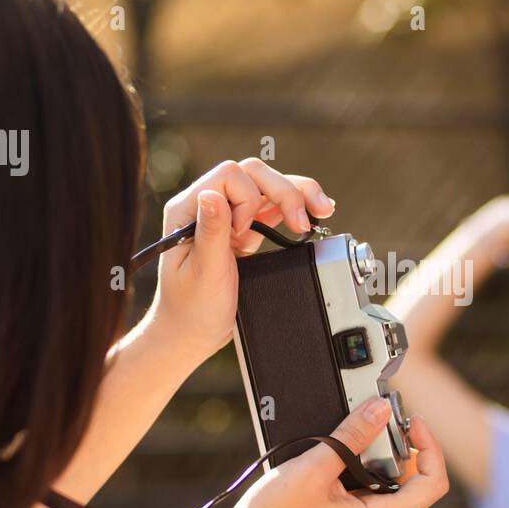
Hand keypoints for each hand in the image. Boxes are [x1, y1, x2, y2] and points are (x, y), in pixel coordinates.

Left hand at [145, 158, 335, 360]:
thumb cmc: (192, 309)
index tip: (245, 234)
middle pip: (254, 174)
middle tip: (301, 222)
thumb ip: (212, 231)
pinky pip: (273, 207)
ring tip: (321, 210)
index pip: (228, 175)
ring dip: (297, 194)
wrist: (193, 333)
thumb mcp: (204, 273)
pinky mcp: (245, 229)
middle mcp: (208, 205)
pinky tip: (314, 213)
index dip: (247, 198)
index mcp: (188, 209)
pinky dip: (296, 207)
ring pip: (268, 186)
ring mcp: (229, 216)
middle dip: (284, 191)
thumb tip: (212, 194)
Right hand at [209, 399, 449, 507]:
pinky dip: (362, 456)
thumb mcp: (315, 469)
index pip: (432, 481)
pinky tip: (342, 443)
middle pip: (413, 474)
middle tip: (379, 416)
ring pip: (390, 473)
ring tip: (359, 425)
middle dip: (401, 441)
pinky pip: (369, 477)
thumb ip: (351, 436)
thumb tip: (379, 409)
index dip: (429, 446)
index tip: (409, 422)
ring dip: (379, 446)